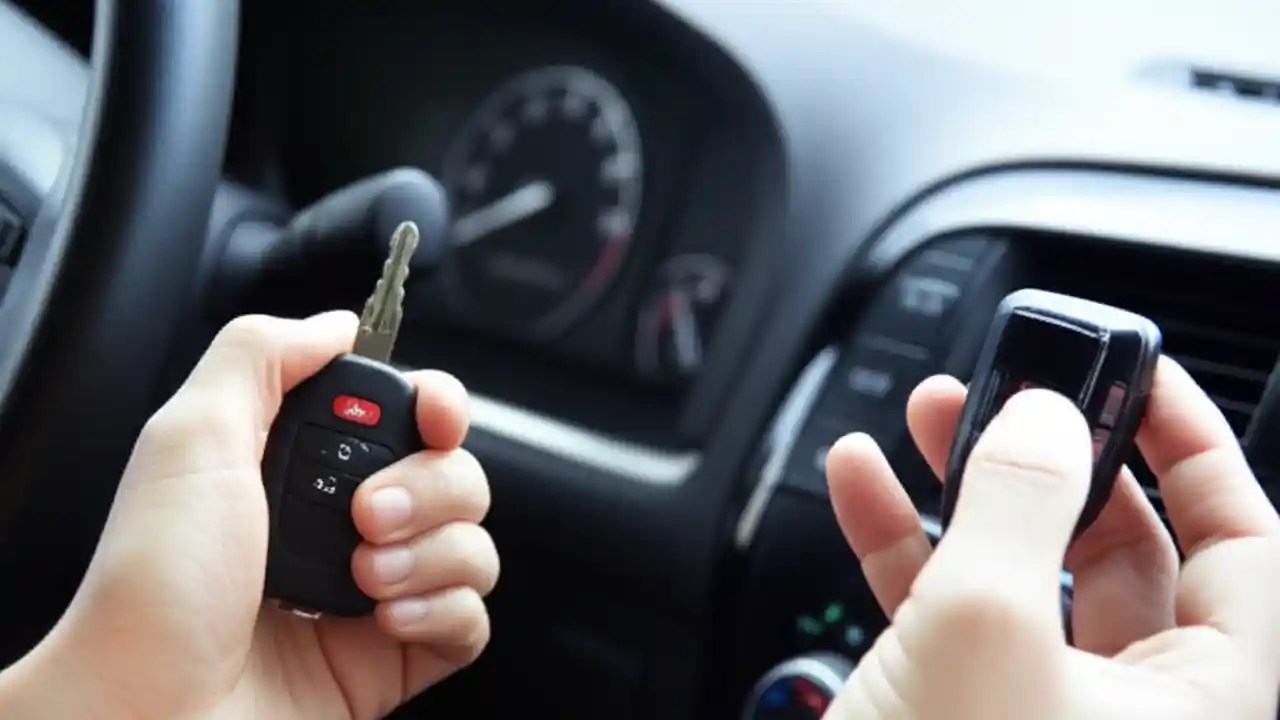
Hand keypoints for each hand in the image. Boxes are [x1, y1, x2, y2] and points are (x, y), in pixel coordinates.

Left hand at [0, 312, 497, 718]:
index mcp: (303, 466)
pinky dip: (444, 612)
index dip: (438, 404)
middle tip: (366, 514)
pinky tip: (388, 620)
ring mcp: (378, 592)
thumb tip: (335, 323)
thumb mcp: (189, 438)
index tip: (434, 416)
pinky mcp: (399, 658)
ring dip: (432, 555)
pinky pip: (471, 619)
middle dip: (429, 487)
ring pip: (474, 544)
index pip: (407, 413)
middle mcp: (348, 525)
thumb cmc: (155, 587)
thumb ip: (259, 355)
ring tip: (363, 580)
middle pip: (457, 473)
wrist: (153, 712)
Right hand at [823, 358, 1279, 719]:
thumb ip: (1022, 503)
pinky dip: (906, 547)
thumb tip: (1043, 419)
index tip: (1143, 375)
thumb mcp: (986, 627)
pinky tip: (863, 487)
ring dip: (968, 490)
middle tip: (1010, 392)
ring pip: (1029, 576)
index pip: (1249, 547)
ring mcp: (1046, 719)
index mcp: (1207, 706)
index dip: (1199, 448)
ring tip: (921, 419)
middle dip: (1054, 456)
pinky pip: (953, 614)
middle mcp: (1137, 715)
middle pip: (1127, 549)